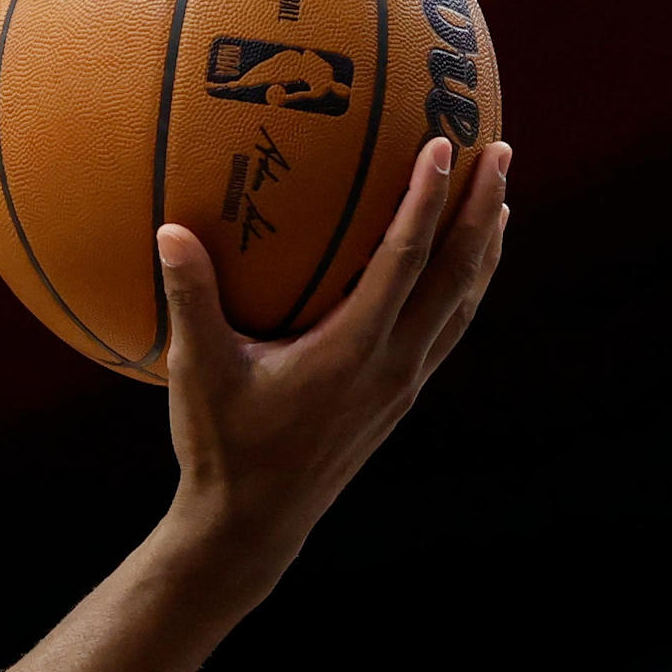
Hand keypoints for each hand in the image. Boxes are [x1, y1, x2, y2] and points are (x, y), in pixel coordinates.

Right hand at [155, 135, 513, 578]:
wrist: (253, 526)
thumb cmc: (222, 448)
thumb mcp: (197, 372)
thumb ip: (189, 298)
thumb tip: (170, 228)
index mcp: (350, 352)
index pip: (403, 261)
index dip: (424, 200)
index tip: (439, 145)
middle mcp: (391, 366)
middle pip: (455, 275)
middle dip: (480, 210)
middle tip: (498, 149)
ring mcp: (402, 384)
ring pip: (462, 305)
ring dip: (485, 248)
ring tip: (501, 199)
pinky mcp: (398, 398)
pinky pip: (446, 329)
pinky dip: (464, 288)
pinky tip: (462, 266)